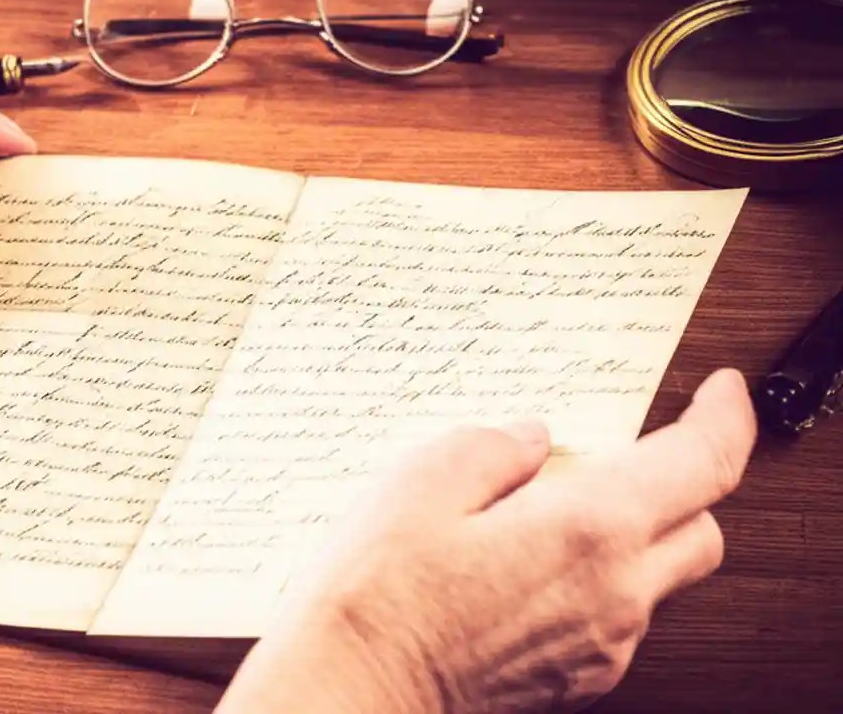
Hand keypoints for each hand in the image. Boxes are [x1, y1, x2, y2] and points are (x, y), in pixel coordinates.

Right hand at [217, 368, 756, 713]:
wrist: (352, 693)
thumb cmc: (378, 600)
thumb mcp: (419, 483)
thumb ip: (490, 447)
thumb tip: (527, 440)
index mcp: (587, 531)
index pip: (703, 464)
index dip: (724, 417)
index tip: (720, 393)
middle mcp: (614, 596)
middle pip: (701, 526)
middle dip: (682, 482)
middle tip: (624, 454)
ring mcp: (601, 648)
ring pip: (659, 577)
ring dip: (633, 534)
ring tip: (548, 512)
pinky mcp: (576, 681)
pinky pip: (617, 617)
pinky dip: (598, 579)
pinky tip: (526, 565)